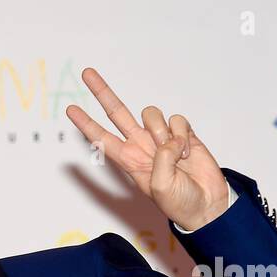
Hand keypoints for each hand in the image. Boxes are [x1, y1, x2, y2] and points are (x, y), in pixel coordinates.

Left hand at [66, 68, 228, 231]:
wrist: (206, 203)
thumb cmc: (179, 201)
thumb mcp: (160, 186)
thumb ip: (160, 160)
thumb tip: (167, 140)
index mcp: (128, 160)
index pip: (102, 138)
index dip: (86, 124)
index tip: (70, 110)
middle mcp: (140, 144)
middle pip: (117, 112)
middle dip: (102, 92)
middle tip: (86, 74)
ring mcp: (160, 137)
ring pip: (151, 114)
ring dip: (162, 132)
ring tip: (175, 155)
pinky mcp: (182, 132)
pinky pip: (177, 120)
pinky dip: (183, 134)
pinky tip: (188, 152)